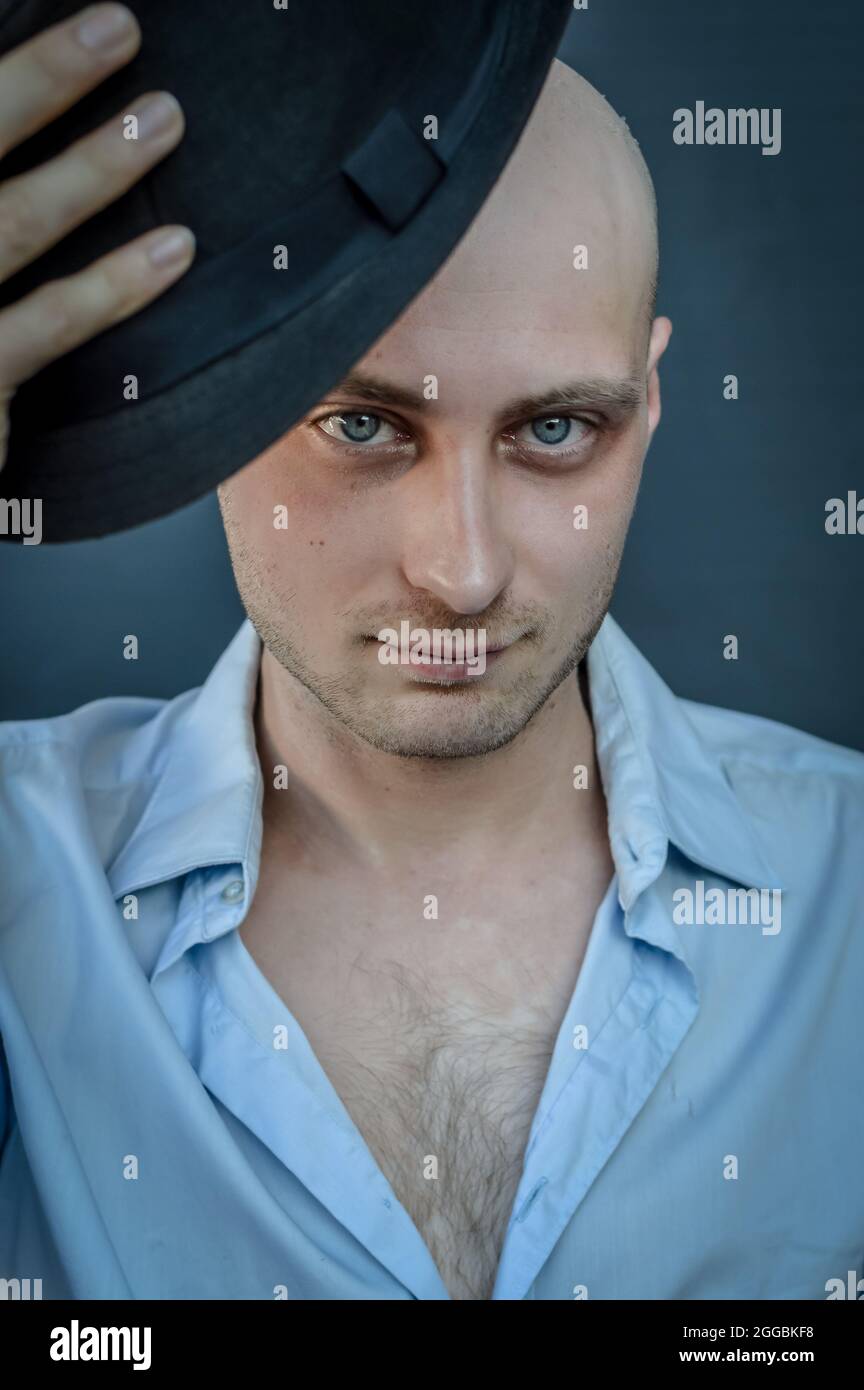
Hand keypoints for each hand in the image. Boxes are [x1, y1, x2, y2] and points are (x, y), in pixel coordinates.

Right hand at [0, 2, 194, 474]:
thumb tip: (26, 126)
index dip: (11, 66)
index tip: (79, 18)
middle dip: (40, 78)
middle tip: (119, 26)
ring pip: (10, 221)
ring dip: (92, 166)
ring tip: (164, 117)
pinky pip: (44, 324)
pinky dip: (112, 284)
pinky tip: (175, 250)